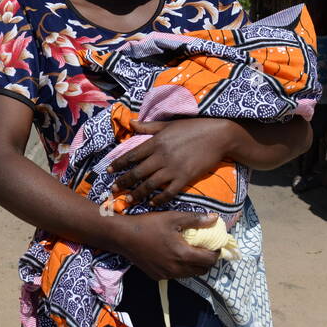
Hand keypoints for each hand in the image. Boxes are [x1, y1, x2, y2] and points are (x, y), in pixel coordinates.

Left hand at [107, 118, 231, 206]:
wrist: (218, 135)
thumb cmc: (193, 127)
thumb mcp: (169, 124)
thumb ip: (149, 126)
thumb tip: (131, 123)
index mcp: (156, 141)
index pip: (132, 155)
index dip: (118, 164)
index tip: (108, 171)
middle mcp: (161, 156)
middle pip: (137, 172)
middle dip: (123, 182)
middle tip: (113, 190)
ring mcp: (173, 168)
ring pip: (150, 185)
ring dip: (137, 194)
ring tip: (128, 200)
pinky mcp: (185, 178)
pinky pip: (168, 192)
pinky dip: (158, 199)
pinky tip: (152, 203)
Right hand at [114, 211, 222, 280]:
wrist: (124, 237)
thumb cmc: (149, 225)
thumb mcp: (173, 218)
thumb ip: (195, 220)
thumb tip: (215, 218)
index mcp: (183, 255)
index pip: (210, 260)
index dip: (216, 252)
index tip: (215, 244)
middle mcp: (177, 269)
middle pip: (202, 270)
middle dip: (207, 260)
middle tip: (204, 248)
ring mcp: (166, 275)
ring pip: (189, 274)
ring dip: (194, 265)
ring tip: (190, 250)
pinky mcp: (158, 277)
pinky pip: (176, 275)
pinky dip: (180, 267)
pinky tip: (174, 255)